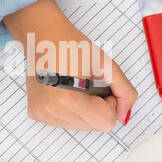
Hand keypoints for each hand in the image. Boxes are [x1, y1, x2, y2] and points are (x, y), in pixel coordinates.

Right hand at [2, 0, 136, 131]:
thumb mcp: (106, 64)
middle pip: (94, 127)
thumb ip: (124, 92)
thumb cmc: (69, 44)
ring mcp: (43, 114)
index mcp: (68, 98)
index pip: (105, 123)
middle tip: (88, 83)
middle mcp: (52, 110)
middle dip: (98, 107)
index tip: (101, 86)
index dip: (110, 104)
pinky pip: (66, 122)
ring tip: (75, 85)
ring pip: (81, 127)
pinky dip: (71, 110)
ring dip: (85, 110)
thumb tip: (124, 115)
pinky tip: (65, 91)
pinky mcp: (37, 113)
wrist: (41, 34)